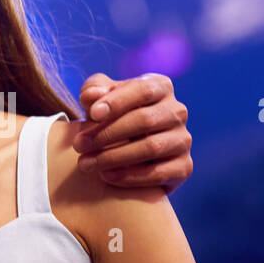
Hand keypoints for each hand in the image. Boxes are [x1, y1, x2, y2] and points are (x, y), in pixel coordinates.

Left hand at [73, 72, 191, 191]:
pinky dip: (130, 176)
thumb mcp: (99, 97)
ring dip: (114, 157)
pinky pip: (158, 173)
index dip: (116, 101)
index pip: (142, 90)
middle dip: (107, 133)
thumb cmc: (111, 114)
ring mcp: (183, 139)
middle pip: (144, 120)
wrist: (129, 148)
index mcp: (160, 86)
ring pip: (151, 147)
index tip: (91, 114)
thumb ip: (93, 90)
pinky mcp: (184, 166)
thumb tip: (92, 97)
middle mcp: (177, 111)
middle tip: (79, 145)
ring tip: (87, 163)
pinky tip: (106, 175)